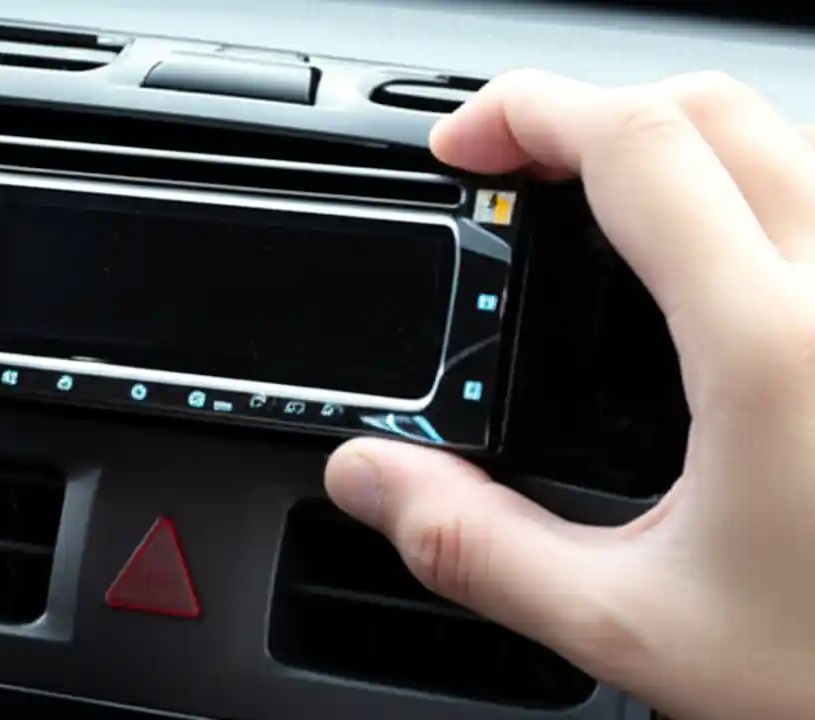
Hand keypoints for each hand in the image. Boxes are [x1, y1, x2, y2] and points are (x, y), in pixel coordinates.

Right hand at [326, 70, 814, 719]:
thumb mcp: (631, 625)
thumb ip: (476, 545)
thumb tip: (375, 479)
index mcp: (772, 349)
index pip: (635, 144)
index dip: (527, 111)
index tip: (463, 146)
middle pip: (705, 108)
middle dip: (584, 112)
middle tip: (509, 169)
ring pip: (778, 136)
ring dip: (665, 139)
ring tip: (591, 205)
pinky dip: (739, 184)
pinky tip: (701, 260)